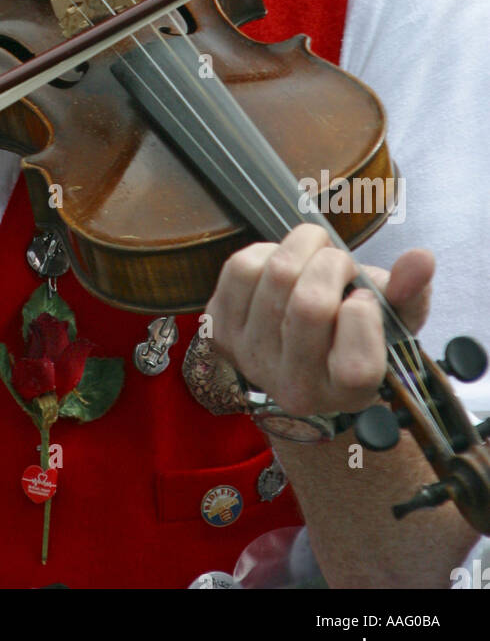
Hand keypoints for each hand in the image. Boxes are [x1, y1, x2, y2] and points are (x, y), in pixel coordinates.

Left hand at [205, 224, 433, 416]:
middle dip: (335, 264)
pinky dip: (266, 251)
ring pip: (276, 275)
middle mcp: (294, 386)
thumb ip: (410, 293)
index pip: (358, 364)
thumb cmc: (349, 333)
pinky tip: (279, 264)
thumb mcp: (391, 322)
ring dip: (302, 246)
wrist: (293, 350)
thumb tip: (420, 259)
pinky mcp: (219, 329)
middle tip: (341, 264)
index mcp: (346, 393)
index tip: (362, 299)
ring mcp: (252, 358)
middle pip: (311, 304)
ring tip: (314, 255)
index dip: (364, 312)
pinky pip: (241, 267)